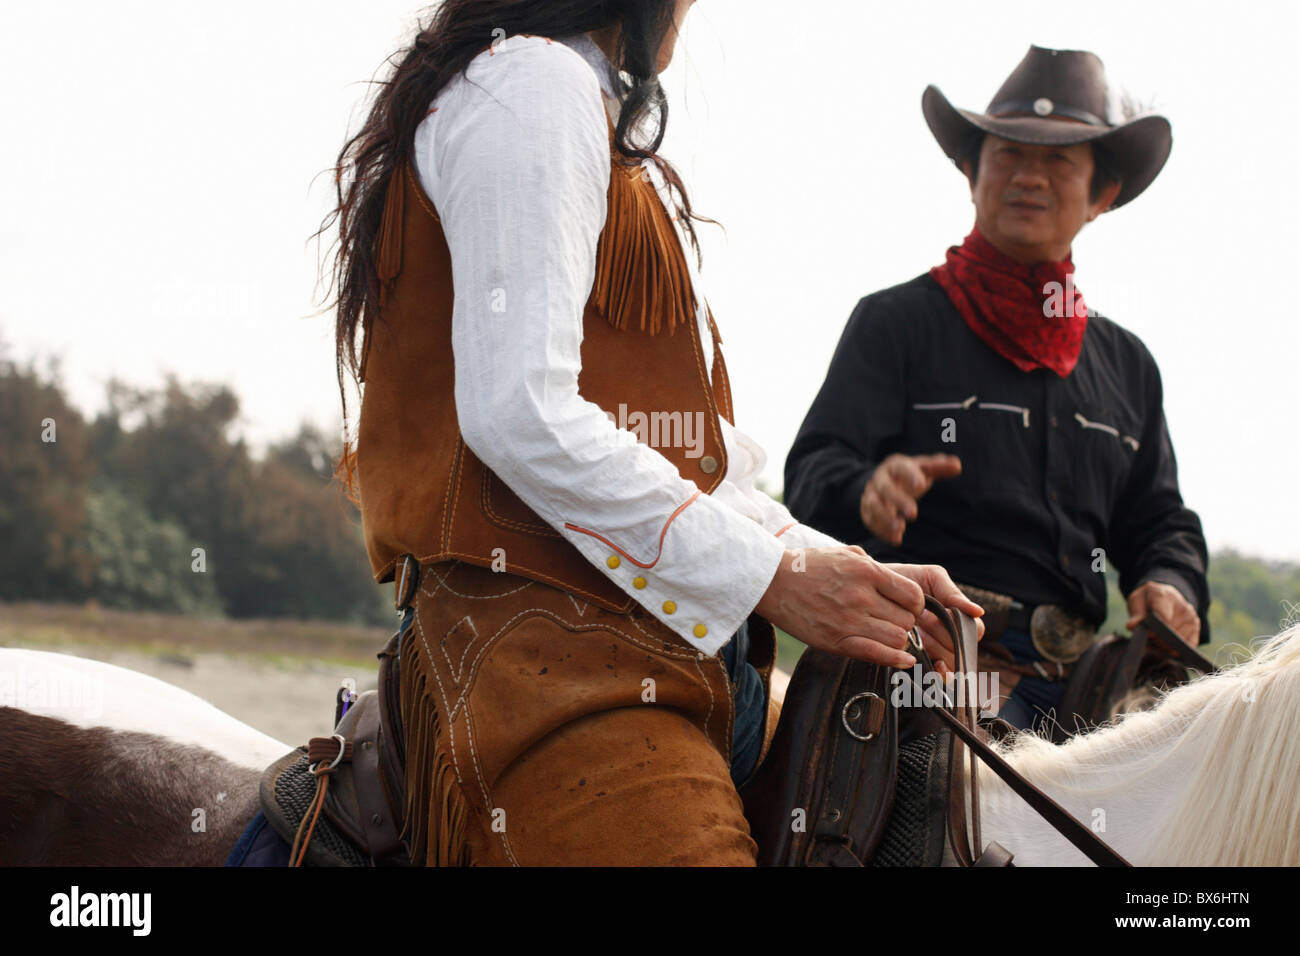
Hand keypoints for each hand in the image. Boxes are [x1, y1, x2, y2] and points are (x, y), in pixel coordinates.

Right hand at [755, 546, 925, 668]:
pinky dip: (895, 659)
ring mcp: (849, 620)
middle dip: (904, 622)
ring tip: (883, 633)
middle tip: (891, 620)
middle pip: (907, 620)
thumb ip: (873, 566)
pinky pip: (877, 654)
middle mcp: (861, 596)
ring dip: (896, 639)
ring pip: (897, 639)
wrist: (772, 582)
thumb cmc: (808, 566)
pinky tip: (903, 659)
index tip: (906, 606)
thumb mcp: (845, 553)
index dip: (915, 604)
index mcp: (867, 571)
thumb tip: (896, 582)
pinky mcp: (836, 640)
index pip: (914, 596)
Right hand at [859, 454, 962, 545]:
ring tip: (900, 530)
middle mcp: (880, 480)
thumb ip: (939, 467)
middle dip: (898, 501)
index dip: (910, 476)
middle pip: (885, 489)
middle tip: (913, 514)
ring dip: (885, 519)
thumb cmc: (908, 474)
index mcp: (895, 466)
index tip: (922, 485)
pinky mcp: (867, 511)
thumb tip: (957, 465)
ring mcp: (871, 495)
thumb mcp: (923, 468)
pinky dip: (881, 531)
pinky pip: (870, 521)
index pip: (901, 468)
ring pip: (874, 506)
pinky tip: (896, 540)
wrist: (881, 480)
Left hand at [883, 562, 984, 676]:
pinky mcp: (918, 662)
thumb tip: (978, 611)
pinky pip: (939, 678)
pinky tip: (931, 665)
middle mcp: (948, 636)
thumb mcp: (929, 578)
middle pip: (962, 648)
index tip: (946, 618)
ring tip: (918, 634)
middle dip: (943, 635)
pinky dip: (939, 675)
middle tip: (923, 621)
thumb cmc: (902, 579)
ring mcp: (934, 650)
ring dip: (936, 650)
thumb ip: (952, 593)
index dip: (964, 628)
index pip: (975, 631)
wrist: (870, 587)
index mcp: (955, 616)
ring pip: (951, 663)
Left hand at [1126, 580, 1200, 645]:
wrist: (1164, 595)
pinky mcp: (1196, 626)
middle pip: (1172, 631)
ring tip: (1158, 637)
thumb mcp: (1136, 602)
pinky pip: (1190, 644)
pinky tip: (1168, 643)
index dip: (1155, 630)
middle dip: (1159, 638)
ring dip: (1167, 644)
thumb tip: (1132, 626)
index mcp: (1163, 595)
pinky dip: (1178, 648)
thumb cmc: (1147, 600)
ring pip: (1180, 640)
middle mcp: (1181, 606)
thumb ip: (1136, 615)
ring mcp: (1191, 616)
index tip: (1149, 634)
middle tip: (1150, 636)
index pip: (1164, 618)